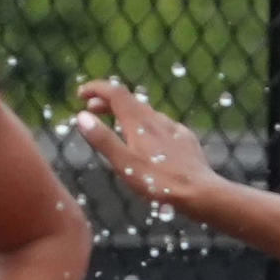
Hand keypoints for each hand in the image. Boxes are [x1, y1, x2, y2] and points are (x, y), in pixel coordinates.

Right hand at [69, 77, 223, 210]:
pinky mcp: (185, 138)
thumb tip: (82, 116)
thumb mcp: (123, 163)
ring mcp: (173, 127)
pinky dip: (147, 125)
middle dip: (107, 101)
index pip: (114, 93)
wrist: (199, 190)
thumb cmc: (158, 181)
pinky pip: (162, 125)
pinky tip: (149, 139)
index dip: (96, 89)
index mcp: (138, 122)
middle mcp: (156, 118)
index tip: (80, 93)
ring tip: (116, 123)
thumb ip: (102, 139)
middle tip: (91, 109)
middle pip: (129, 100)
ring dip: (127, 113)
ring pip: (146, 112)